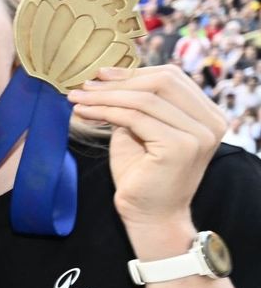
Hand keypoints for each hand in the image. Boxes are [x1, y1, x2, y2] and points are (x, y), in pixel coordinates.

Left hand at [68, 65, 222, 235]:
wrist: (150, 215)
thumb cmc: (142, 174)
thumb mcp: (139, 130)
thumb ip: (135, 104)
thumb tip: (107, 77)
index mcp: (207, 114)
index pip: (172, 77)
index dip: (133, 72)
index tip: (99, 74)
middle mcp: (211, 121)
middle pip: (161, 81)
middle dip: (118, 81)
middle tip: (83, 86)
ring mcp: (199, 134)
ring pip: (144, 98)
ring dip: (105, 96)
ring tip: (76, 99)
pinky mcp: (179, 146)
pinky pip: (135, 117)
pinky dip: (105, 111)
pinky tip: (84, 113)